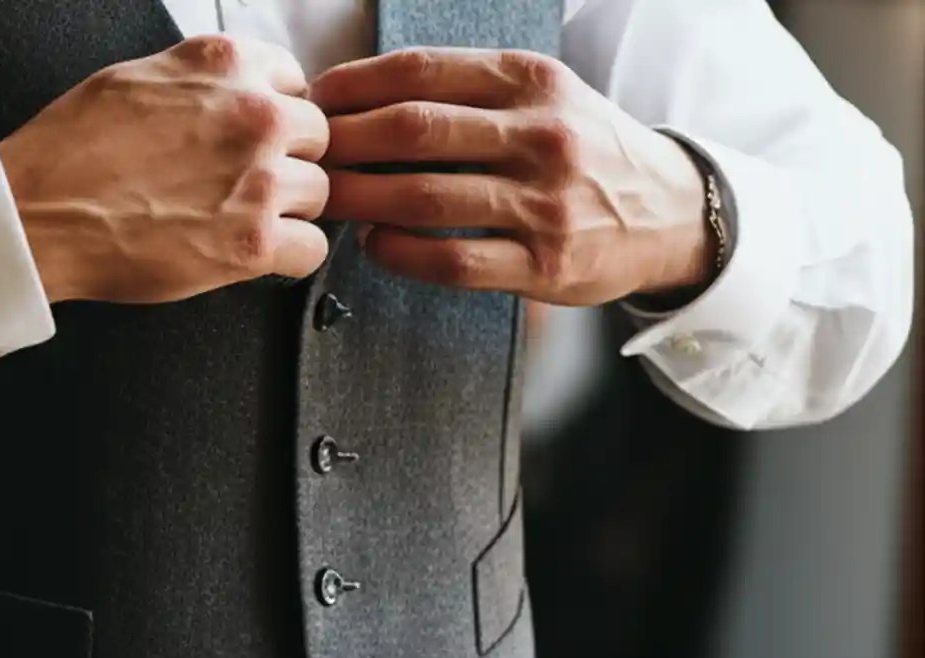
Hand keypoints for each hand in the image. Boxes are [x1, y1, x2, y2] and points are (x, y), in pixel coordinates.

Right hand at [0, 36, 329, 303]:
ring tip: (237, 220)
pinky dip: (286, 256)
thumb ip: (203, 82)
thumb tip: (238, 93)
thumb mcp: (139, 77)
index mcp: (225, 64)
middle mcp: (253, 114)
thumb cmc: (73, 150)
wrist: (37, 213)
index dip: (276, 116)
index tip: (254, 139)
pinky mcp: (254, 242)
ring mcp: (259, 179)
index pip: (295, 82)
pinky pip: (311, 249)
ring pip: (320, 194)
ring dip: (288, 210)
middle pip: (317, 138)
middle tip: (244, 184)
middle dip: (288, 161)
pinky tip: (249, 252)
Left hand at [311, 48, 710, 304]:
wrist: (671, 210)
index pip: (422, 71)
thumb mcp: (544, 95)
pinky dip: (401, 253)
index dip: (354, 84)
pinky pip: (454, 261)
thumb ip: (471, 90)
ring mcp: (546, 204)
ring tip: (325, 200)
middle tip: (306, 155)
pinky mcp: (546, 265)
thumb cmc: (585, 148)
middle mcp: (542, 135)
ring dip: (360, 199)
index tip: (315, 99)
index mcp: (533, 81)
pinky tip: (375, 243)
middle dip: (344, 141)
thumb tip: (366, 97)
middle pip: (414, 131)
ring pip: (426, 198)